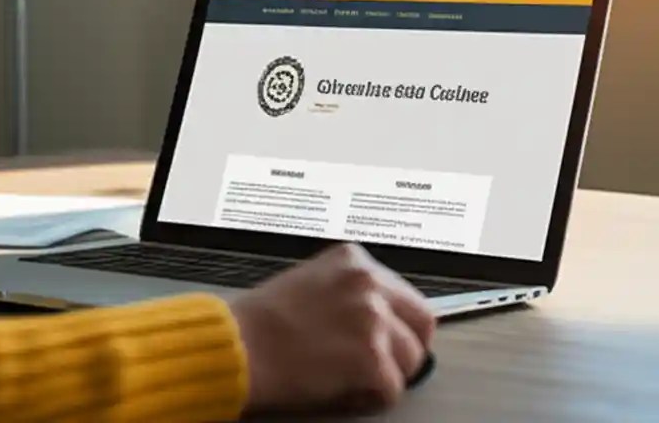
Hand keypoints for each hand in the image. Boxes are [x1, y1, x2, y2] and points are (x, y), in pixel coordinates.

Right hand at [229, 243, 434, 414]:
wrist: (237, 345)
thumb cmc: (260, 321)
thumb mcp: (313, 281)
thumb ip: (351, 291)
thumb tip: (381, 316)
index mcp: (355, 260)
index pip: (405, 296)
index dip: (398, 325)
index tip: (388, 340)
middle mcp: (369, 282)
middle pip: (421, 323)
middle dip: (406, 348)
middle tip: (385, 366)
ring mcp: (372, 318)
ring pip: (410, 359)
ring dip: (386, 375)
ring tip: (352, 378)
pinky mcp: (370, 356)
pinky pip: (391, 389)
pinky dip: (370, 397)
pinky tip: (343, 389)